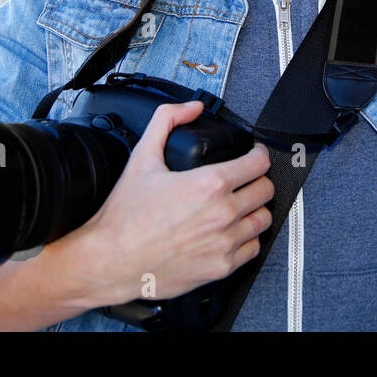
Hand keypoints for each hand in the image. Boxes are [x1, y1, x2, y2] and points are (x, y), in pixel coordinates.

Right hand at [48, 100, 273, 310]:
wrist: (110, 261)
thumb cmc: (124, 217)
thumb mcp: (142, 157)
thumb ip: (167, 121)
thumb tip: (190, 108)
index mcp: (209, 184)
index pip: (259, 163)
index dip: (258, 153)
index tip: (254, 155)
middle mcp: (222, 214)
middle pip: (266, 190)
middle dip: (257, 179)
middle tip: (246, 179)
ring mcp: (224, 243)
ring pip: (263, 219)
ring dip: (254, 209)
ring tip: (240, 204)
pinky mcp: (221, 268)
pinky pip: (252, 248)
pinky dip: (247, 238)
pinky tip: (231, 231)